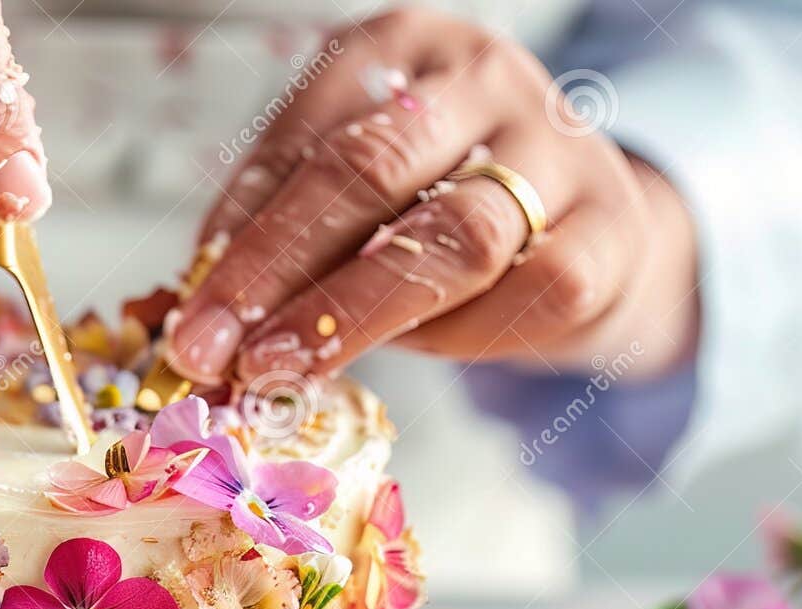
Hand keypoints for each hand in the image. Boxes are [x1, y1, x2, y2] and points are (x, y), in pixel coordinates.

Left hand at [167, 8, 698, 387]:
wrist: (589, 227)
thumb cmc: (442, 208)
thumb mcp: (354, 197)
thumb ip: (279, 235)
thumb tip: (193, 316)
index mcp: (403, 47)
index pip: (306, 138)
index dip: (239, 234)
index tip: (189, 319)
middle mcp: (484, 79)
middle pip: (371, 171)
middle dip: (278, 271)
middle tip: (213, 351)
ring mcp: (559, 147)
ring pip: (454, 236)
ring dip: (352, 314)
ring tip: (279, 368)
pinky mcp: (613, 231)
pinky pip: (533, 291)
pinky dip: (459, 335)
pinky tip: (407, 355)